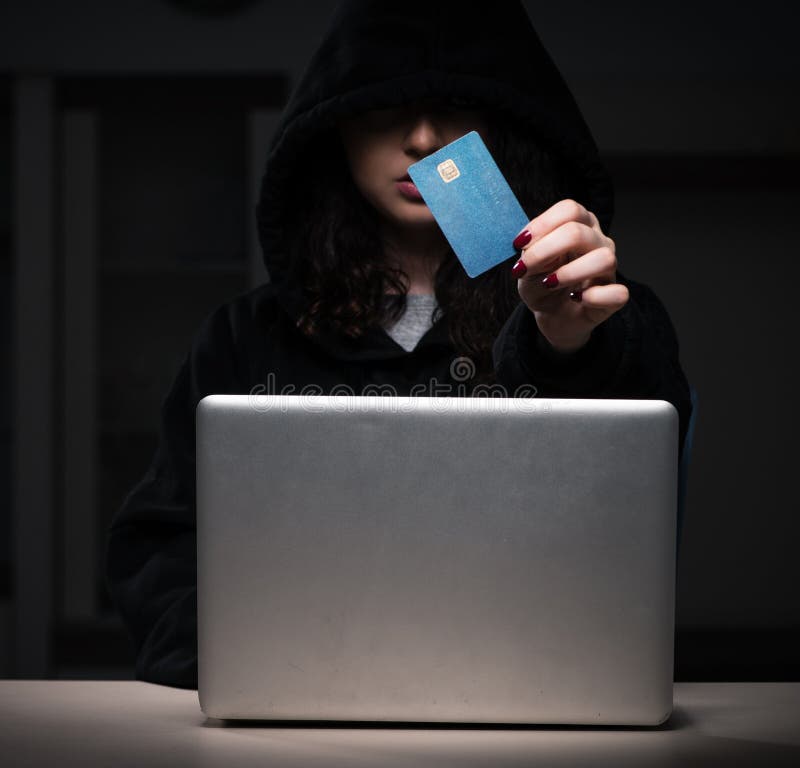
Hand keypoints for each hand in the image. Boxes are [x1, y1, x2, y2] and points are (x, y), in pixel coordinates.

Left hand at [510, 199, 628, 352]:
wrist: (550, 315)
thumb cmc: (541, 284)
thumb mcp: (528, 264)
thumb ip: (530, 250)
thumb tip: (530, 243)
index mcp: (580, 225)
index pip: (570, 210)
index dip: (542, 225)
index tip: (519, 243)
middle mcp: (598, 242)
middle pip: (578, 232)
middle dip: (545, 250)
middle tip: (526, 268)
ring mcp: (609, 269)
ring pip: (604, 259)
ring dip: (569, 273)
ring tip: (549, 284)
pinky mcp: (614, 297)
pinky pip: (618, 293)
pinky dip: (593, 298)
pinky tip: (576, 298)